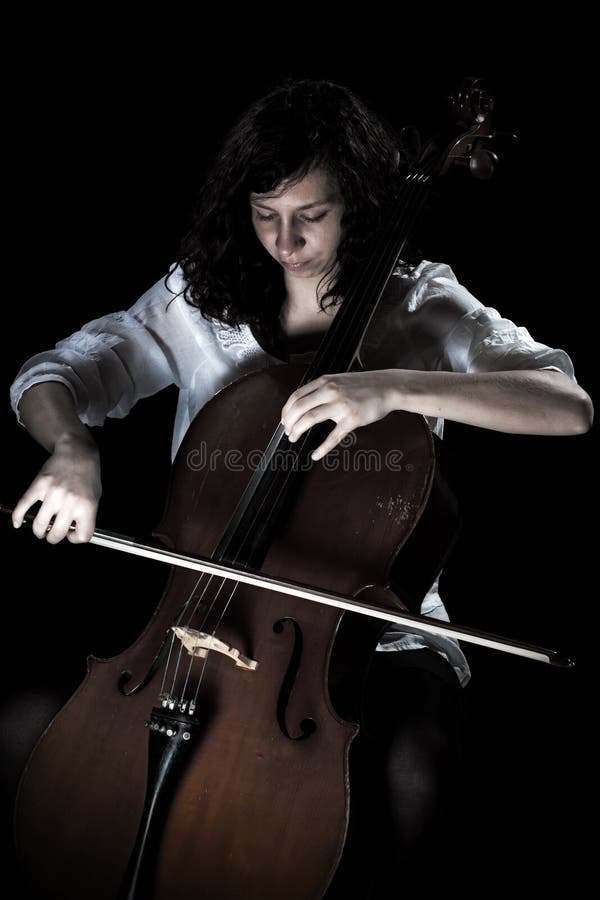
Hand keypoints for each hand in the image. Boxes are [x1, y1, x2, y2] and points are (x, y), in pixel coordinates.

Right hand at [12, 436, 101, 543]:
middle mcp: (70, 502)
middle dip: (53, 538)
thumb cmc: (88, 475)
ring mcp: (52, 494)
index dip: (76, 538)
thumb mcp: (96, 497)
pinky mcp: (39, 485)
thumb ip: (87, 516)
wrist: (77, 452)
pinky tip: (18, 523)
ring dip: (38, 531)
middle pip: (56, 534)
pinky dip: (18, 517)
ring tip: (40, 530)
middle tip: (52, 534)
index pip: (82, 536)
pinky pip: (24, 505)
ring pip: (39, 525)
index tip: (72, 534)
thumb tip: (74, 532)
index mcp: (87, 506)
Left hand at [281, 371, 397, 459]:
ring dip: (298, 430)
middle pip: (299, 408)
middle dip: (289, 422)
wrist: (387, 387)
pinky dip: (322, 448)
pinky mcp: (352, 419)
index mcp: (325, 382)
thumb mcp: (338, 380)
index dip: (287, 410)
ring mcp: (341, 406)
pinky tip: (315, 455)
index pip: (296, 396)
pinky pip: (333, 436)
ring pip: (310, 419)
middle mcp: (330, 392)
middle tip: (288, 432)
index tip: (284, 420)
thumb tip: (304, 403)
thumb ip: (322, 389)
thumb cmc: (363, 386)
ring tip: (294, 438)